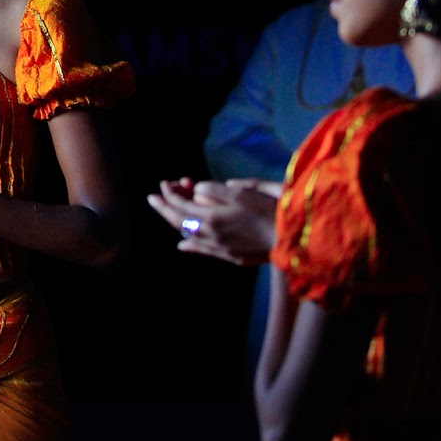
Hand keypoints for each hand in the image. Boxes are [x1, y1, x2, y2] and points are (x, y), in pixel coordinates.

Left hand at [147, 177, 280, 265]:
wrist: (288, 241)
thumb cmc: (267, 213)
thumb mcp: (240, 194)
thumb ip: (213, 191)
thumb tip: (195, 191)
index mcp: (211, 219)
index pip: (181, 206)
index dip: (170, 194)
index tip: (164, 184)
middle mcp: (210, 236)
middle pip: (179, 222)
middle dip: (165, 208)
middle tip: (152, 198)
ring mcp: (219, 248)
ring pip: (189, 236)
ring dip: (176, 223)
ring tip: (166, 213)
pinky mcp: (230, 257)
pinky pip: (202, 250)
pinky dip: (190, 245)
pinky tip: (182, 245)